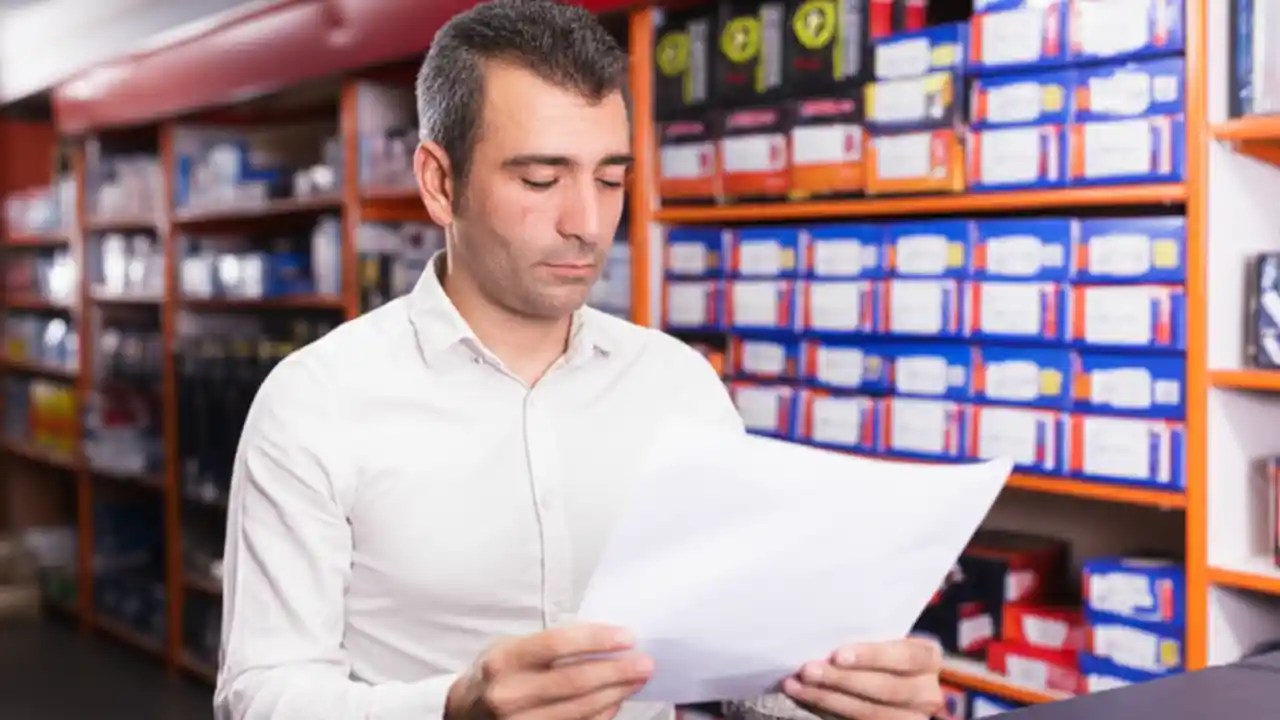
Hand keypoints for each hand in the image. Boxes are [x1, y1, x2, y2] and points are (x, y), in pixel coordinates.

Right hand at [446, 624, 653, 719]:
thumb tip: (604, 639)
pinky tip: (615, 701)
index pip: (557, 644)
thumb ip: (549, 644)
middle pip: (573, 682)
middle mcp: (509, 694)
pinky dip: (600, 715)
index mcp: (504, 660)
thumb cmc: (496, 672)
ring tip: (637, 680)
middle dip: (616, 672)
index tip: (626, 637)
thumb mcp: (511, 646)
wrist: (463, 711)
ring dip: (615, 694)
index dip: (596, 640)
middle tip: (645, 663)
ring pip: (578, 711)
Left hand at [781, 638, 943, 719]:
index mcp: (928, 658)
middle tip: (807, 670)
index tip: (838, 655)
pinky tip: (805, 697)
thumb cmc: (882, 649)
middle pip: (886, 689)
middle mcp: (927, 692)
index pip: (906, 657)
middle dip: (842, 680)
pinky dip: (827, 710)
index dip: (872, 656)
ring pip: (869, 713)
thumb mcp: (885, 639)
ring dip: (827, 698)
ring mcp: (911, 717)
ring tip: (797, 685)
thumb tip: (823, 630)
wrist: (895, 680)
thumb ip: (868, 636)